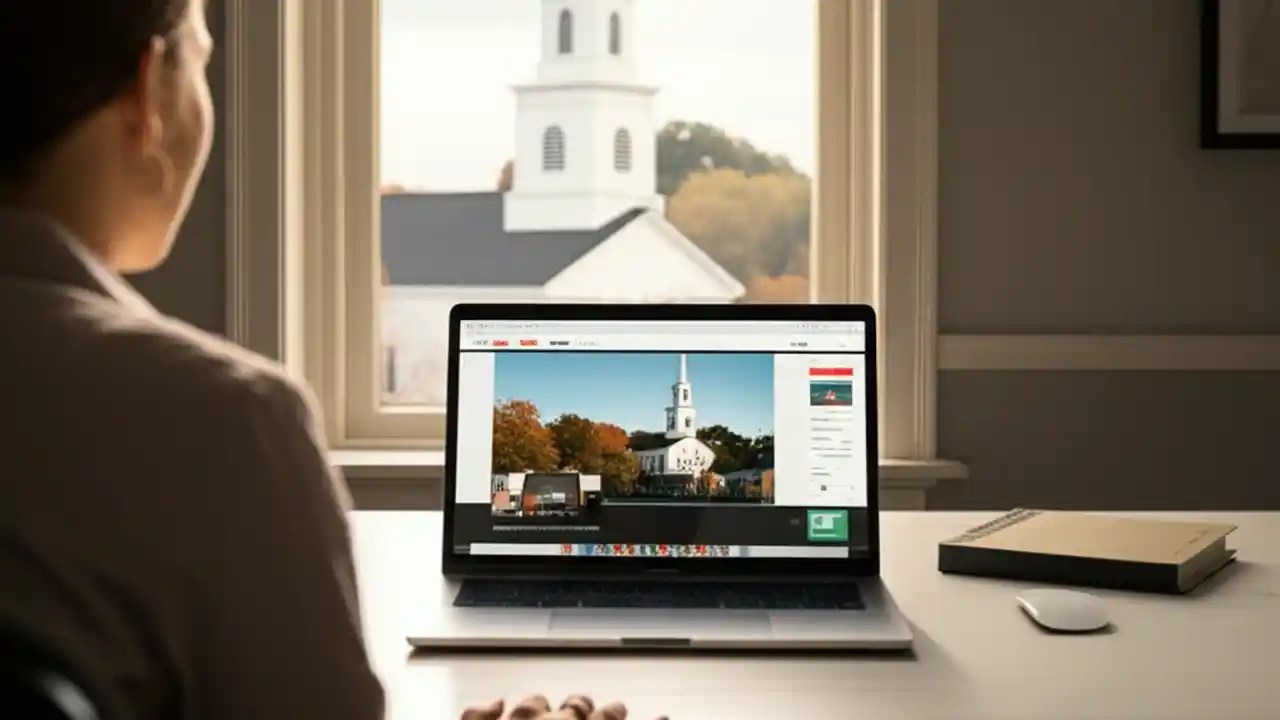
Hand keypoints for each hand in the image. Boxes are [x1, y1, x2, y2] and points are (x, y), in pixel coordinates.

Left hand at [462, 694, 656, 719]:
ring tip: (545, 704)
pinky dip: (487, 707)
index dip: (621, 715)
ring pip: (533, 702)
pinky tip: (494, 703)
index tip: (637, 713)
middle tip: (598, 708)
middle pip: (576, 707)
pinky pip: (479, 712)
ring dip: (542, 704)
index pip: (609, 719)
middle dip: (588, 708)